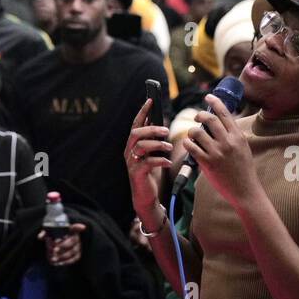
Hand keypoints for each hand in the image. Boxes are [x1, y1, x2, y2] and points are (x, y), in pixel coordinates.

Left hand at [38, 223, 86, 266]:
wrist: (57, 244)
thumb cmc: (54, 236)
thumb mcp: (49, 233)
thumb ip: (45, 234)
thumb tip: (40, 237)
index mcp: (70, 229)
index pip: (75, 227)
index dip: (78, 227)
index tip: (82, 227)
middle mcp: (76, 237)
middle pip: (72, 241)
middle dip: (63, 246)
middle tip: (54, 250)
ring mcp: (78, 246)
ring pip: (73, 251)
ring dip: (63, 256)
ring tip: (53, 259)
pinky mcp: (77, 254)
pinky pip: (74, 259)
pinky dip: (66, 262)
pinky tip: (58, 263)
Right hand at [124, 99, 172, 214]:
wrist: (146, 197)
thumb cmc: (151, 173)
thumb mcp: (153, 154)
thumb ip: (154, 141)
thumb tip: (162, 125)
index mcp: (133, 144)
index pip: (136, 124)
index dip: (142, 112)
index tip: (150, 100)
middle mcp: (129, 151)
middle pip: (136, 133)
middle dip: (151, 129)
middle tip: (166, 130)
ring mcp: (132, 162)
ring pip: (141, 146)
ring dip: (157, 144)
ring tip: (169, 147)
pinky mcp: (137, 173)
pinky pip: (147, 163)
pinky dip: (159, 160)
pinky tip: (168, 161)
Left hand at [181, 94, 256, 208]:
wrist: (246, 191)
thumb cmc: (245, 170)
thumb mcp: (244, 148)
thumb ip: (234, 135)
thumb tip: (223, 122)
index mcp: (238, 136)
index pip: (224, 113)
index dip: (214, 102)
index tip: (208, 97)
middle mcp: (227, 142)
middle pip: (209, 120)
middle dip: (200, 115)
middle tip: (197, 118)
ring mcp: (217, 153)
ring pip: (197, 132)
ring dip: (192, 131)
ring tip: (193, 135)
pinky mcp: (207, 163)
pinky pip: (192, 147)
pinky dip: (188, 143)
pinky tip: (189, 144)